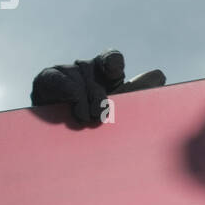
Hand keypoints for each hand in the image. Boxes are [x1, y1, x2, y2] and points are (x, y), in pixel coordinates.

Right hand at [31, 49, 165, 122]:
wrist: (65, 145)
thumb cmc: (97, 125)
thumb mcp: (120, 109)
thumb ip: (139, 91)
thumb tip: (158, 74)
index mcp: (107, 74)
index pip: (111, 59)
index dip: (112, 63)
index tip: (112, 72)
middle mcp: (87, 68)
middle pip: (93, 69)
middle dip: (96, 94)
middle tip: (98, 116)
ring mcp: (66, 71)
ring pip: (76, 75)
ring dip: (81, 100)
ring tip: (82, 119)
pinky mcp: (47, 78)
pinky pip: (58, 78)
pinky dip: (66, 92)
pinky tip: (68, 106)